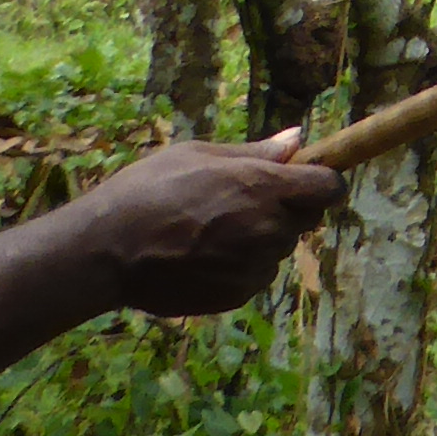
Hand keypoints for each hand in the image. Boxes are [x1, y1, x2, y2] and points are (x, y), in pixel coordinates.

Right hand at [85, 132, 344, 317]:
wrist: (108, 250)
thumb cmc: (148, 190)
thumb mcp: (199, 154)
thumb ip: (256, 152)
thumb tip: (298, 140)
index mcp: (263, 187)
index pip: (328, 188)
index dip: (320, 182)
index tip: (303, 180)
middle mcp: (269, 229)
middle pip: (305, 219)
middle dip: (286, 209)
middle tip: (240, 203)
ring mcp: (255, 266)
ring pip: (278, 249)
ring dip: (261, 239)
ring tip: (210, 231)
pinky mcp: (238, 295)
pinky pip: (256, 275)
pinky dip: (241, 266)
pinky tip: (202, 256)